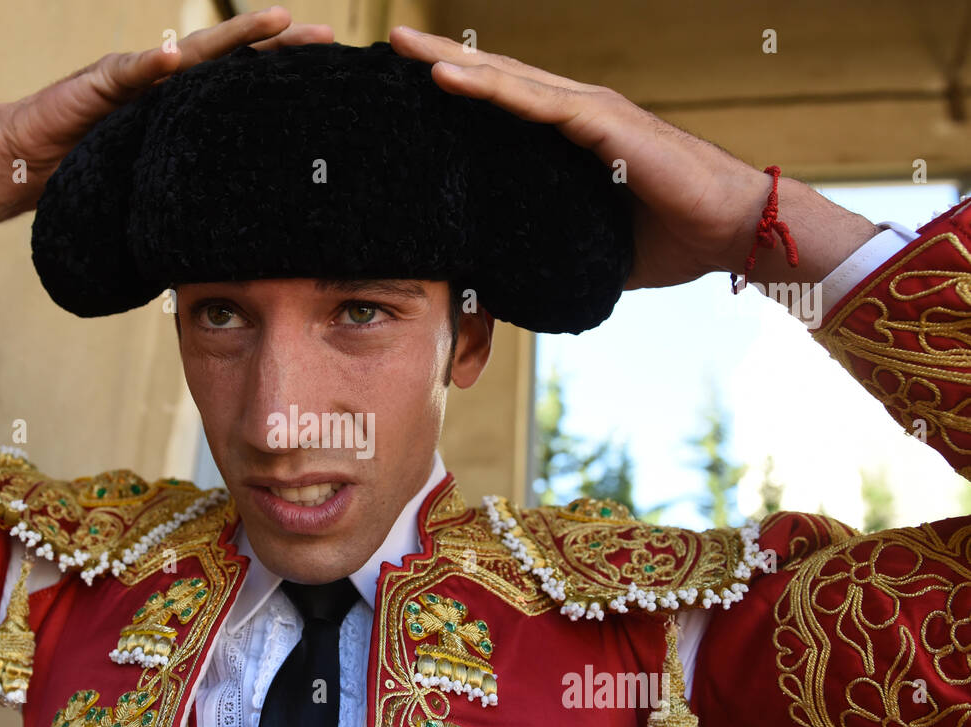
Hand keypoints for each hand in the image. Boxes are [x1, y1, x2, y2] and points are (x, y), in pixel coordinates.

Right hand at [0, 7, 333, 222]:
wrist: (29, 161)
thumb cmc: (94, 172)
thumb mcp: (157, 186)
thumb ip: (193, 192)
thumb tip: (241, 238)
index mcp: (186, 108)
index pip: (242, 89)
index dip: (282, 81)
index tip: (330, 76)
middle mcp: (168, 83)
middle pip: (231, 60)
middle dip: (277, 45)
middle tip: (325, 34)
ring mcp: (136, 77)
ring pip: (191, 53)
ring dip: (232, 37)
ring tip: (273, 23)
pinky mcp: (98, 83)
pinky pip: (126, 72)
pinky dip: (148, 65)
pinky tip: (171, 55)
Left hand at [389, 26, 877, 289]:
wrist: (733, 231)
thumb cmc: (671, 239)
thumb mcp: (588, 247)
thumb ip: (549, 250)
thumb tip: (501, 284)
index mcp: (572, 138)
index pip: (505, 106)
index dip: (459, 91)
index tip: (408, 84)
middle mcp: (577, 113)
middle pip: (498, 80)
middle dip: (442, 59)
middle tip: (391, 43)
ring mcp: (590, 112)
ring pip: (508, 81)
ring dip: (453, 61)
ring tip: (404, 46)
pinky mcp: (604, 124)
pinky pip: (537, 102)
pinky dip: (491, 88)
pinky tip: (448, 76)